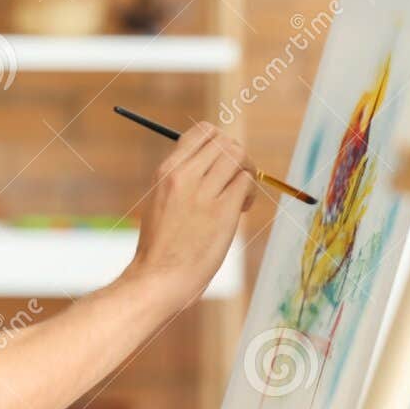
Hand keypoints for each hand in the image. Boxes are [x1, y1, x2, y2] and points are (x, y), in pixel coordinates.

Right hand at [130, 122, 253, 308]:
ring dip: (247, 172)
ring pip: (239, 157)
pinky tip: (241, 210)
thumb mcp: (161, 200)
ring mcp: (203, 193)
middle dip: (237, 157)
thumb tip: (213, 161)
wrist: (159, 275)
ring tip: (240, 196)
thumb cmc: (161, 243)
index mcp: (166, 171)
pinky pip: (247, 182)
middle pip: (226, 142)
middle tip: (235, 180)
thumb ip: (182, 178)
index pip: (202, 132)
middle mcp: (184, 175)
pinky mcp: (222, 211)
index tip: (219, 163)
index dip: (219, 143)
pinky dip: (250, 193)